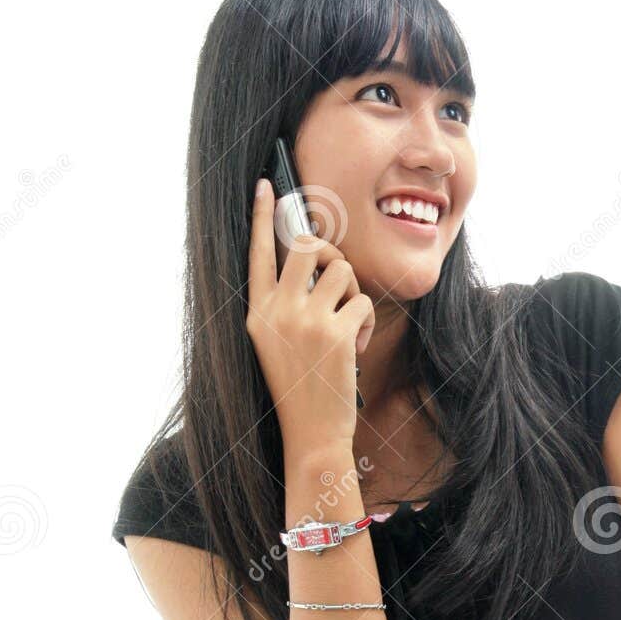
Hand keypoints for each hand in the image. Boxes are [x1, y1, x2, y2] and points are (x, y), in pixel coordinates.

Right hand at [246, 179, 374, 449]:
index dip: (261, 216)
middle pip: (304, 244)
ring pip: (341, 269)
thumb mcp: (274, 344)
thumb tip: (312, 260)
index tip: (266, 186)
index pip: (256, 253)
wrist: (311, 433)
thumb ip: (284, 304)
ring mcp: (306, 320)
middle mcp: (278, 311)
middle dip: (327, 251)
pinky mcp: (337, 332)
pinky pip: (362, 300)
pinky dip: (365, 321)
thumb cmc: (298, 388)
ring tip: (345, 324)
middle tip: (332, 274)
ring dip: (352, 293)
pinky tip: (354, 347)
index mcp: (257, 313)